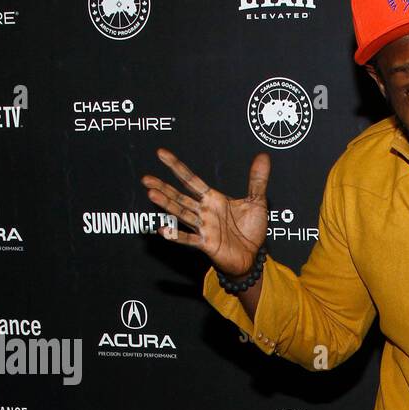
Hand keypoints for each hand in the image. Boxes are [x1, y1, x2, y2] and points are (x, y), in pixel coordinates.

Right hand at [140, 147, 270, 276]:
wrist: (253, 256)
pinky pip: (189, 239)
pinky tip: (163, 230)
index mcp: (213, 199)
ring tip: (151, 194)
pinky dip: (176, 235)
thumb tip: (263, 157)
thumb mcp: (257, 202)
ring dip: (166, 204)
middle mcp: (204, 212)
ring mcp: (203, 227)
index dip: (176, 166)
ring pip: (181, 213)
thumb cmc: (251, 230)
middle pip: (179, 196)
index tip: (161, 154)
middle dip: (163, 187)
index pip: (191, 180)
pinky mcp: (207, 244)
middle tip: (145, 178)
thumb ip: (257, 180)